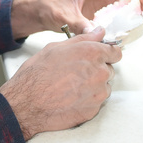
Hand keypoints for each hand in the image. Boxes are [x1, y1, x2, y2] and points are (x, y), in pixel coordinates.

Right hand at [0, 27, 119, 139]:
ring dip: (93, 86)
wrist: (27, 103)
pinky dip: (87, 100)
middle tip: (77, 73)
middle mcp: (100, 72)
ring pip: (104, 87)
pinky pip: (96, 102)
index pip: (116, 52)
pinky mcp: (93, 110)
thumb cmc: (38, 73)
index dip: (107, 54)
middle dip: (97, 70)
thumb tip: (99, 31)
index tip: (100, 57)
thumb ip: (83, 39)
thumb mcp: (56, 47)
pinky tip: (70, 98)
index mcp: (92, 53)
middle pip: (109, 70)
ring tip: (71, 87)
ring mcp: (98, 93)